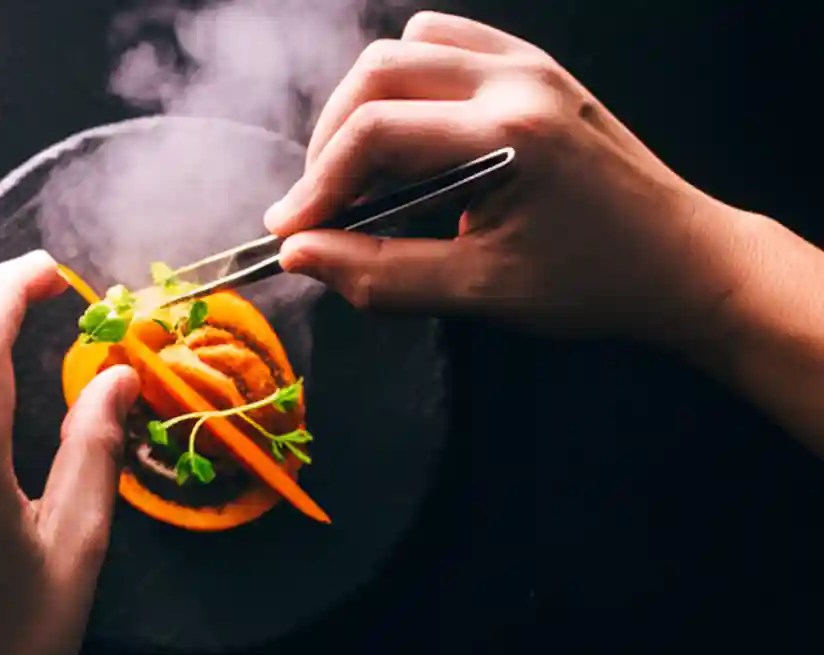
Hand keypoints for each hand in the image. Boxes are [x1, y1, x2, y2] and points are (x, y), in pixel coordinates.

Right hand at [265, 11, 755, 351]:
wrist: (682, 261)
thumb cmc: (592, 282)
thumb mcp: (480, 292)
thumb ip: (381, 274)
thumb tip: (303, 254)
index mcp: (508, 134)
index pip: (375, 132)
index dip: (316, 183)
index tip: (291, 230)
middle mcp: (516, 80)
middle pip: (378, 72)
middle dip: (331, 140)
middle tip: (320, 206)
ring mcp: (529, 65)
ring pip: (408, 46)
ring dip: (365, 103)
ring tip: (359, 170)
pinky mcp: (536, 68)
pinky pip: (447, 43)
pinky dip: (408, 80)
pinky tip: (407, 134)